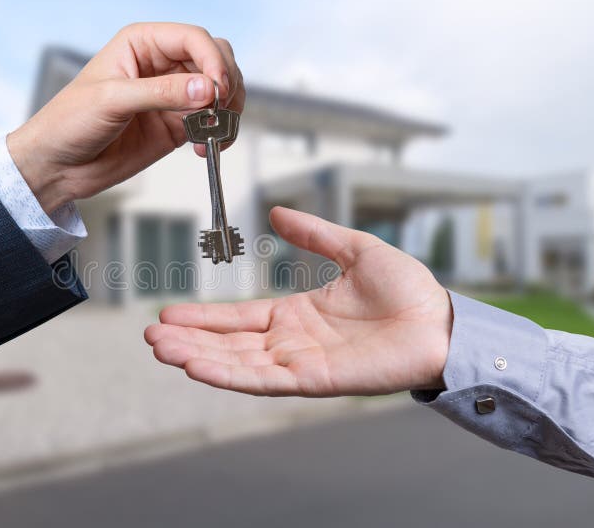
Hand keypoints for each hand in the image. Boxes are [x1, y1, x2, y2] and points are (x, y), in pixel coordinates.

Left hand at [7, 22, 244, 213]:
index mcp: (142, 44)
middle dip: (226, 82)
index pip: (193, 39)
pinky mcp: (176, 126)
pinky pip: (211, 122)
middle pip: (215, 59)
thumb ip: (160, 93)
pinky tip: (206, 146)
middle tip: (221, 110)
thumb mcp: (111, 101)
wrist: (58, 165)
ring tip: (215, 132)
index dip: (213, 60)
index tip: (218, 89)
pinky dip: (219, 133)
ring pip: (220, 91)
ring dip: (228, 110)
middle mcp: (161, 65)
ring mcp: (171, 96)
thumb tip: (207, 89)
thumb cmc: (69, 122)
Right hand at [144, 207, 452, 396]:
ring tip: (161, 347)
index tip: (169, 312)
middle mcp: (291, 342)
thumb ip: (314, 234)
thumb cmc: (407, 290)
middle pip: (228, 344)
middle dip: (189, 339)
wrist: (441, 321)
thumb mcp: (353, 249)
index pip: (238, 318)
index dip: (204, 317)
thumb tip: (277, 212)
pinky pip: (262, 380)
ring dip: (197, 356)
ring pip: (237, 363)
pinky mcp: (313, 380)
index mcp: (296, 314)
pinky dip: (227, 374)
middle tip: (152, 334)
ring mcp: (299, 364)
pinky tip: (196, 366)